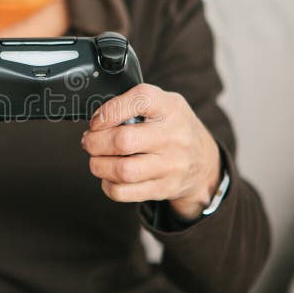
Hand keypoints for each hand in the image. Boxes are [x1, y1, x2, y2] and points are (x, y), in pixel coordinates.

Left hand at [80, 83, 220, 219]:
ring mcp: (171, 165)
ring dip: (98, 165)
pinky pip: (124, 192)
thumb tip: (96, 119)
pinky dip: (108, 185)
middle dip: (94, 142)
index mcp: (170, 108)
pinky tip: (108, 176)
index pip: (140, 100)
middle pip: (123, 141)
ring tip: (96, 159)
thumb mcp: (163, 104)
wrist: (205, 161)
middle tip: (88, 141)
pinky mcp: (163, 188)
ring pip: (122, 171)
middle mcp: (173, 136)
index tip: (96, 120)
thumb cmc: (173, 128)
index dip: (110, 110)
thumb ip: (133, 105)